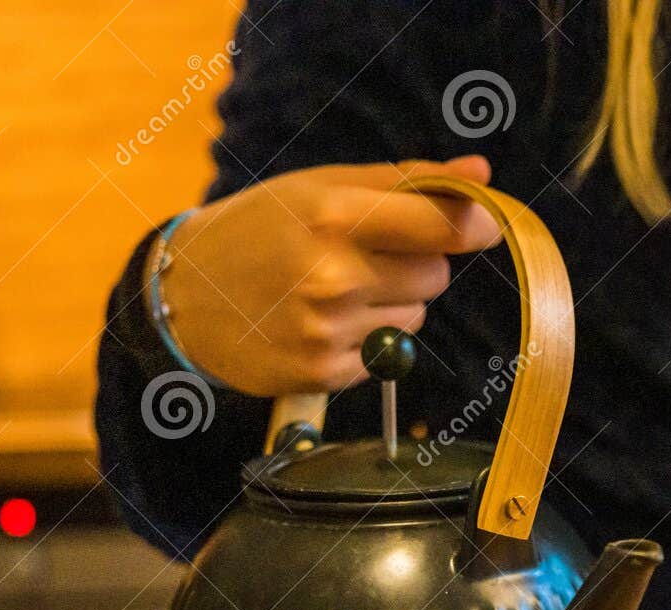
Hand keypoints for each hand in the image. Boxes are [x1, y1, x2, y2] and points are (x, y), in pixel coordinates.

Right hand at [160, 156, 500, 396]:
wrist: (184, 295)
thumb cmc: (262, 228)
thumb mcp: (321, 187)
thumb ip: (408, 182)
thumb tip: (483, 177)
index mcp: (332, 216)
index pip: (442, 227)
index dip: (475, 225)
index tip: (486, 224)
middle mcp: (332, 276)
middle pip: (435, 274)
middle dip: (413, 262)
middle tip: (360, 254)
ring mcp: (327, 330)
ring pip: (415, 317)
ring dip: (390, 304)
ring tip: (332, 290)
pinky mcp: (323, 372)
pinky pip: (386, 354)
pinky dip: (366, 340)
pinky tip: (321, 323)